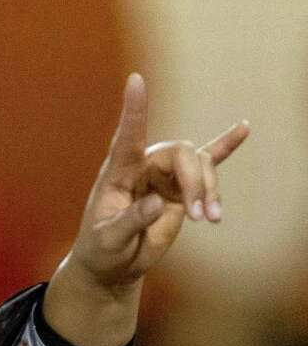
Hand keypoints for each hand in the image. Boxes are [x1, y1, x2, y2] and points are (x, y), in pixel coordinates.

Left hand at [68, 72, 248, 293]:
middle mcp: (144, 166)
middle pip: (180, 154)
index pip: (127, 137)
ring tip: (211, 219)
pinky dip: (225, 147)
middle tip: (199, 216)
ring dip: (209, 189)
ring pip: (198, 164)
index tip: (135, 80)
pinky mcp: (180, 190)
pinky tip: (244, 129)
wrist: (113, 265)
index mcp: (118, 173)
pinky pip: (206, 163)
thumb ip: (130, 221)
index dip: (134, 111)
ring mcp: (165, 176)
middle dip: (195, 181)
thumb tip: (156, 203)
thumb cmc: (101, 251)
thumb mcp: (108, 241)